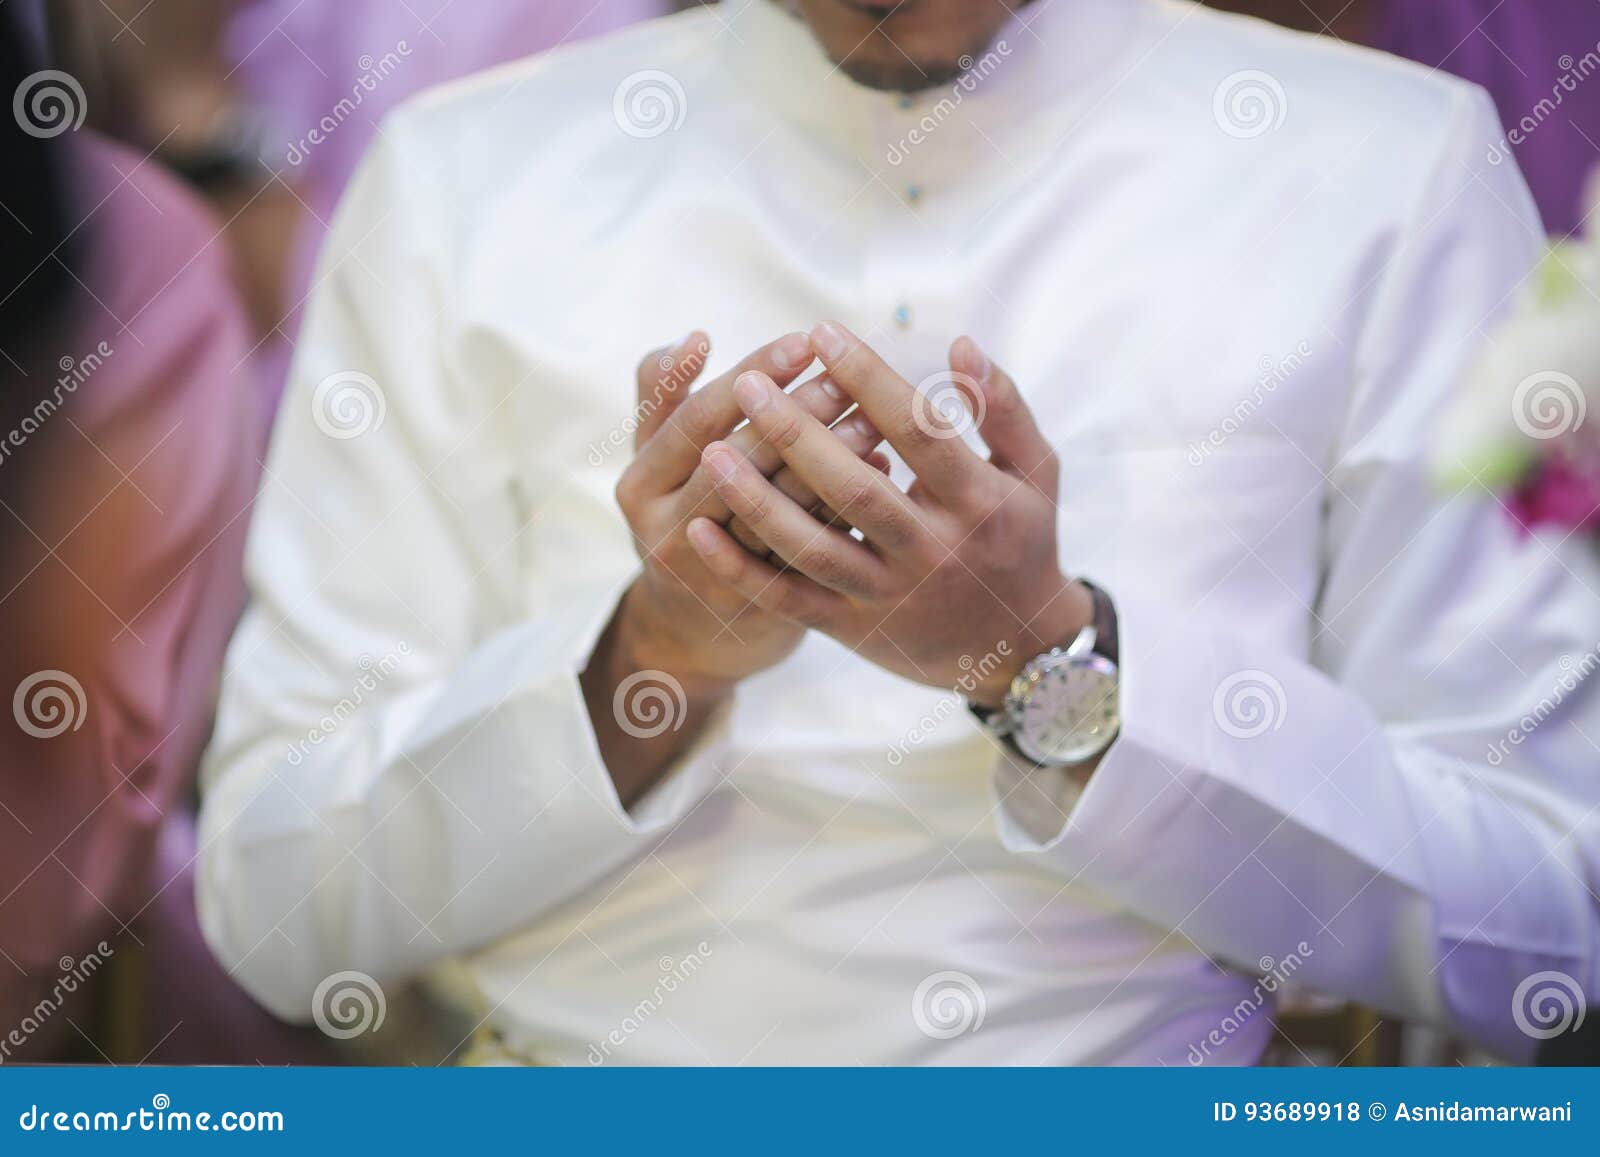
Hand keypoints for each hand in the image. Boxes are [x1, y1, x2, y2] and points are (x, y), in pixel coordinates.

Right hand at [608, 330, 885, 691]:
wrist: (694, 627)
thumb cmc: (684, 512)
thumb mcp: (657, 459)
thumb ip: (664, 395)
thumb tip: (693, 337)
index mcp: (641, 483)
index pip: (699, 417)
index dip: (752, 375)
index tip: (803, 340)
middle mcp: (669, 530)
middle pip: (741, 461)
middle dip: (799, 414)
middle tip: (848, 377)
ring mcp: (716, 575)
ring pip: (779, 509)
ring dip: (830, 461)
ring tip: (875, 419)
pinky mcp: (762, 605)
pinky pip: (810, 549)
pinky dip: (846, 507)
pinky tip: (883, 469)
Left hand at [686, 323, 1091, 707]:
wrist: (1020, 649)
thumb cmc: (1023, 539)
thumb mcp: (1036, 471)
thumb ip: (1004, 406)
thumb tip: (961, 343)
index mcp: (977, 500)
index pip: (917, 430)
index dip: (868, 379)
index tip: (821, 333)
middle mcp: (932, 550)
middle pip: (856, 488)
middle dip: (797, 434)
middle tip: (748, 383)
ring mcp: (889, 594)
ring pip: (815, 548)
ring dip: (758, 500)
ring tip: (711, 451)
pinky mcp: (854, 629)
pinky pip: (790, 600)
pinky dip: (742, 570)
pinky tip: (701, 530)